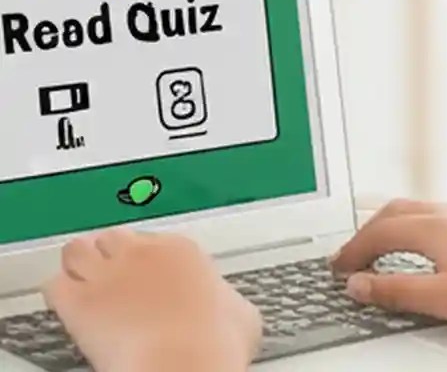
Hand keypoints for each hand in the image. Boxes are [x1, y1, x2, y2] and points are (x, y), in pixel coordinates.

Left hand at [43, 229, 260, 371]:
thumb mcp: (241, 313)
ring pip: (77, 250)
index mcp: (181, 251)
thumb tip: (226, 306)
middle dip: (112, 256)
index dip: (150, 260)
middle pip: (113, 238)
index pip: (154, 239)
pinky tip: (69, 306)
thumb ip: (226, 300)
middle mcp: (141, 254)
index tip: (152, 277)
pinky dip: (59, 294)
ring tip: (86, 283)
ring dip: (80, 265)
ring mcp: (107, 275)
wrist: (185, 363)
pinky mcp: (78, 302)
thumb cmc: (215, 343)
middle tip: (116, 278)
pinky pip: (54, 285)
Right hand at [330, 200, 446, 331]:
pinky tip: (417, 246)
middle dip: (366, 232)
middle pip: (394, 212)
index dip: (354, 250)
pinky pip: (434, 215)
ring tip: (375, 250)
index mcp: (436, 227)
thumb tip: (359, 285)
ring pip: (416, 210)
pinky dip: (412, 227)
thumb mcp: (440, 298)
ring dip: (389, 226)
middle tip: (349, 257)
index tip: (338, 268)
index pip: (380, 231)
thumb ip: (395, 291)